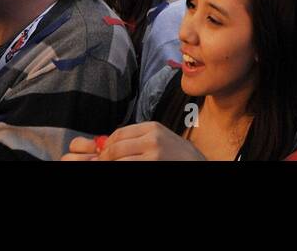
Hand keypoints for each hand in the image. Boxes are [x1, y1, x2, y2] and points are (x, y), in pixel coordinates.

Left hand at [76, 122, 204, 160]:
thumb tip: (109, 144)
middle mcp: (152, 139)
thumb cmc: (176, 154)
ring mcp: (153, 154)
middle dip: (104, 158)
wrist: (195, 163)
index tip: (101, 153)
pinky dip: (121, 168)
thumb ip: (138, 138)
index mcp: (152, 127)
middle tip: (100, 162)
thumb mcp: (160, 138)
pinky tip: (122, 169)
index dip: (106, 145)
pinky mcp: (153, 166)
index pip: (119, 134)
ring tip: (109, 166)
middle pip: (116, 148)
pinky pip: (129, 167)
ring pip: (120, 160)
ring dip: (110, 164)